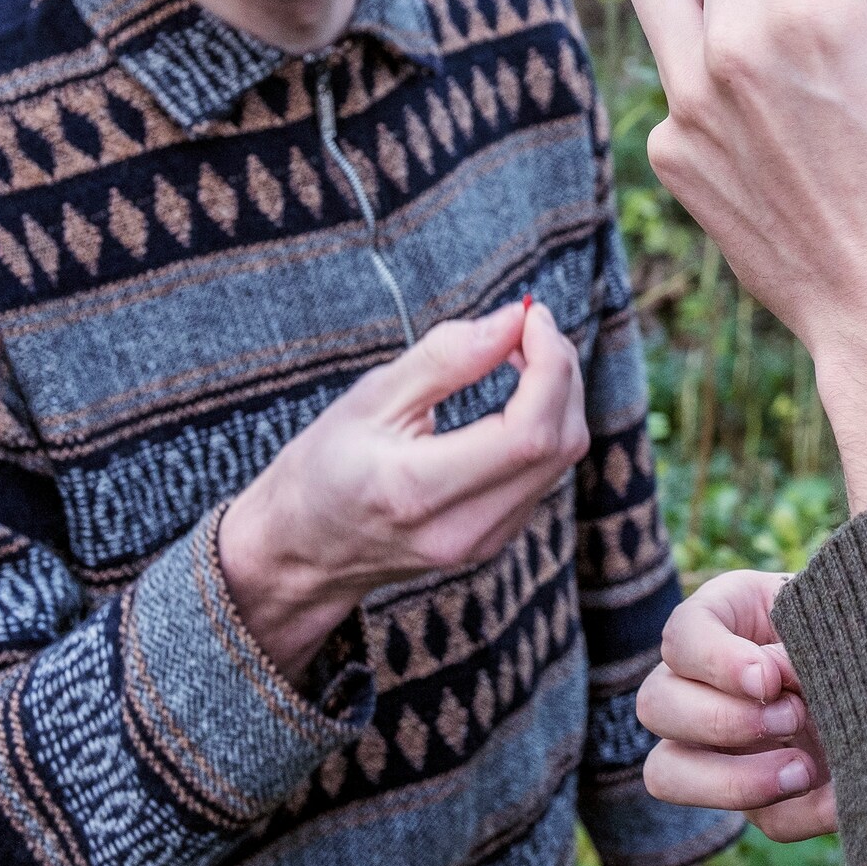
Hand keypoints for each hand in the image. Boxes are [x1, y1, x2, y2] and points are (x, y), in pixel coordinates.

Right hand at [220, 298, 588, 684]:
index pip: (528, 434)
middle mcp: (461, 528)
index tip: (529, 316)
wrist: (304, 549)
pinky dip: (546, 423)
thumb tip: (513, 321)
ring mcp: (484, 543)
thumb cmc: (325, 465)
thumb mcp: (370, 398)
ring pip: (561, 460)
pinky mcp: (497, 540)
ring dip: (558, 395)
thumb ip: (445, 358)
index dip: (548, 366)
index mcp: (418, 490)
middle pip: (559, 446)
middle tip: (528, 327)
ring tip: (520, 352)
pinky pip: (546, 474)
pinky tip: (517, 394)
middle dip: (559, 372)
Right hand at [639, 571, 837, 842]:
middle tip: (791, 715)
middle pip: (655, 705)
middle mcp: (701, 686)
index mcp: (722, 621)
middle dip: (722, 719)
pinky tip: (836, 795)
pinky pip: (761, 821)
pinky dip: (802, 812)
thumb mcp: (833, 619)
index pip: (680, 636)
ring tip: (801, 768)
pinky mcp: (763, 797)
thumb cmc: (858, 625)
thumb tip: (778, 680)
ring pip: (667, 774)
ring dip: (733, 780)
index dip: (715, 662)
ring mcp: (722, 748)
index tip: (768, 677)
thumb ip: (804, 640)